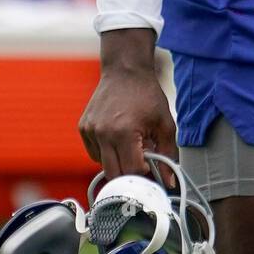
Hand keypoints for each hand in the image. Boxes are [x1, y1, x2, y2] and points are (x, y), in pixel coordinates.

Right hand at [78, 31, 177, 183]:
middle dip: (129, 174)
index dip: (144, 172)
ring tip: (129, 145)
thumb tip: (170, 183)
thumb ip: (168, 155)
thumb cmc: (147, 95)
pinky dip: (106, 152)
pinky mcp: (84, 127)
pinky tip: (117, 138)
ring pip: (102, 165)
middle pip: (114, 174)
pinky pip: (94, 152)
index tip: (151, 164)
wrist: (125, 70)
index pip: (132, 171)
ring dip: (117, 163)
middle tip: (141, 161)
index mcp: (124, 132)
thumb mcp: (165, 124)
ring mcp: (90, 130)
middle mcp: (103, 133)